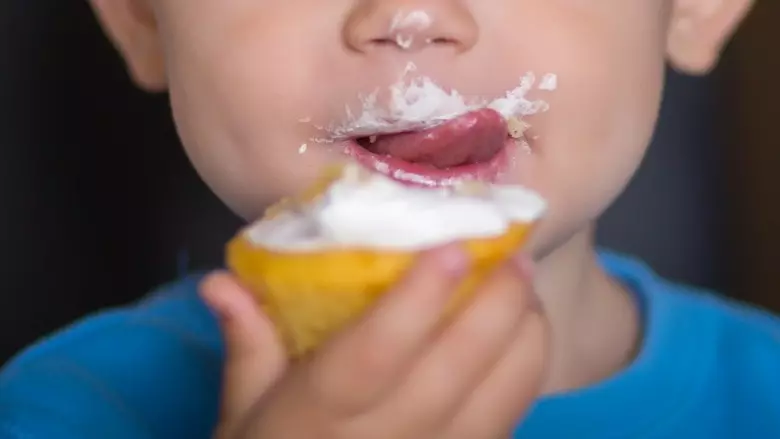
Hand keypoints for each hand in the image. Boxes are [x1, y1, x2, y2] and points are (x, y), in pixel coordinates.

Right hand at [201, 244, 548, 438]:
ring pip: (496, 403)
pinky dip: (525, 376)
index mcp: (318, 416)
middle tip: (515, 256)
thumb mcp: (240, 414)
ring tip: (528, 290)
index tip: (452, 248)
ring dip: (523, 340)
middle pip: (451, 374)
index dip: (415, 302)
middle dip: (493, 309)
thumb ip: (245, 344)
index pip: (372, 356)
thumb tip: (219, 280)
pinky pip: (507, 425)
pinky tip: (526, 339)